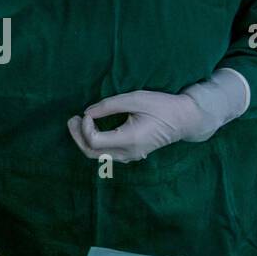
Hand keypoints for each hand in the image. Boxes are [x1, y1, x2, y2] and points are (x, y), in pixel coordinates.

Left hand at [67, 70, 249, 162]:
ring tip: (79, 122)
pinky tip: (92, 128)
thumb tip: (87, 112)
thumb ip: (110, 105)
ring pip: (98, 156)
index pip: (94, 141)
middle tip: (72, 119)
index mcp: (129, 139)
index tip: (88, 112)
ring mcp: (130, 156)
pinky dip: (94, 143)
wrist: (185, 119)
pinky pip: (106, 154)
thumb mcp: (136, 99)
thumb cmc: (162, 106)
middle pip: (91, 153)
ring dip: (85, 140)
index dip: (85, 126)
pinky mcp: (132, 155)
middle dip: (78, 136)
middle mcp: (128, 153)